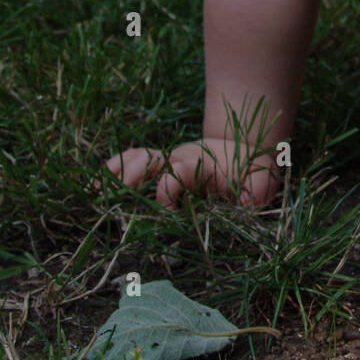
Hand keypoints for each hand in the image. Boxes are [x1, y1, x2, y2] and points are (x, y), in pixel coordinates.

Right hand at [96, 139, 281, 209]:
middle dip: (134, 173)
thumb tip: (248, 201)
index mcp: (203, 165)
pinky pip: (133, 161)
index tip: (165, 208)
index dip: (169, 188)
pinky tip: (96, 186)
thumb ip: (259, 187)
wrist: (245, 151)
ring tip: (97, 190)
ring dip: (118, 170)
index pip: (180, 173)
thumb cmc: (253, 170)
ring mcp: (168, 162)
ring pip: (138, 158)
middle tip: (118, 191)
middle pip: (152, 160)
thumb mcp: (263, 177)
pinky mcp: (161, 167)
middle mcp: (180, 160)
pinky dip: (114, 169)